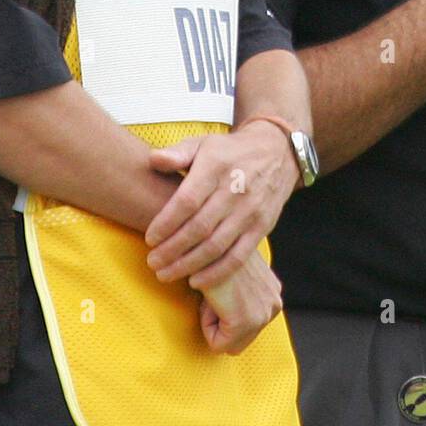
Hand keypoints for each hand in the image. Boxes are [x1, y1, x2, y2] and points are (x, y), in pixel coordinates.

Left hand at [143, 122, 299, 287]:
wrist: (276, 154)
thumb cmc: (228, 152)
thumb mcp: (203, 144)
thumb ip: (177, 153)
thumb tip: (154, 159)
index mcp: (215, 167)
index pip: (187, 201)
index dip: (166, 223)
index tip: (149, 239)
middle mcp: (235, 190)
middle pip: (199, 228)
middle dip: (172, 250)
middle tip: (152, 262)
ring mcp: (250, 212)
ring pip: (216, 246)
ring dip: (188, 265)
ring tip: (165, 274)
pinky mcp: (262, 228)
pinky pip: (238, 257)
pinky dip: (216, 273)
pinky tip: (195, 281)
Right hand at [194, 248, 283, 355]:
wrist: (207, 239)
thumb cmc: (213, 252)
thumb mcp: (235, 272)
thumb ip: (240, 291)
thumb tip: (225, 309)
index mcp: (273, 293)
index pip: (246, 329)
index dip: (223, 312)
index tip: (221, 287)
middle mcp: (274, 305)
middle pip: (240, 341)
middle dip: (220, 321)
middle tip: (216, 292)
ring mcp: (262, 315)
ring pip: (227, 343)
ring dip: (212, 320)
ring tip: (215, 293)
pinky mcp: (243, 322)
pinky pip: (217, 343)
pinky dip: (206, 324)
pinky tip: (212, 297)